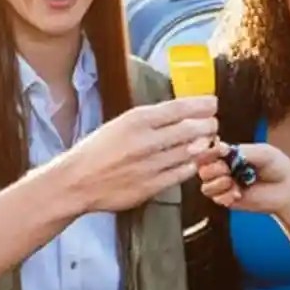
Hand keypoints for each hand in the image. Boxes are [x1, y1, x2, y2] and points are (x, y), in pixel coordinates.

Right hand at [56, 96, 219, 212]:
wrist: (76, 182)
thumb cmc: (96, 151)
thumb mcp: (119, 124)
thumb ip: (148, 120)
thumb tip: (178, 113)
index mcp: (136, 120)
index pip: (179, 108)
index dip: (201, 105)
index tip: (212, 103)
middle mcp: (146, 141)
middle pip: (191, 129)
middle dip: (208, 125)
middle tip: (213, 124)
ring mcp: (150, 165)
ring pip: (190, 152)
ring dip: (204, 145)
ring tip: (207, 141)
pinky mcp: (151, 186)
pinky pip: (182, 173)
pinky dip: (191, 166)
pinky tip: (193, 161)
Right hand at [198, 142, 289, 214]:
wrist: (287, 191)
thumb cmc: (278, 168)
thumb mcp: (262, 153)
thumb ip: (241, 151)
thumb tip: (221, 148)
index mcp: (231, 154)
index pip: (209, 151)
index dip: (208, 151)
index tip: (219, 152)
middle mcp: (225, 169)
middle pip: (202, 168)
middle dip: (212, 168)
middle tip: (227, 170)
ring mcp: (225, 186)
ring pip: (206, 185)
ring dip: (217, 183)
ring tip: (232, 183)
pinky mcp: (228, 200)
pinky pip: (215, 198)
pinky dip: (224, 195)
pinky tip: (237, 194)